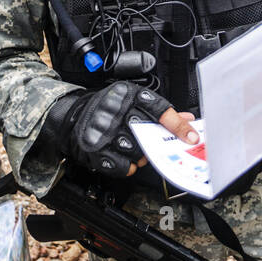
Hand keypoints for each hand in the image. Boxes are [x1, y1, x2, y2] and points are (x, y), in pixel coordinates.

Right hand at [42, 82, 197, 177]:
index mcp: (126, 94)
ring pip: (136, 151)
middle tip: (153, 144)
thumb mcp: (131, 101)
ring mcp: (103, 131)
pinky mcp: (95, 150)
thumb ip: (158, 112)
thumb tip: (187, 121)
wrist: (70, 116)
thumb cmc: (105, 109)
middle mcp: (114, 110)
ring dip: (139, 155)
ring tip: (132, 148)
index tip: (191, 136)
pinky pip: (123, 166)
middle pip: (147, 132)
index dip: (177, 124)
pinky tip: (121, 156)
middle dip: (153, 142)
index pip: (158, 109)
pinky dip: (127, 166)